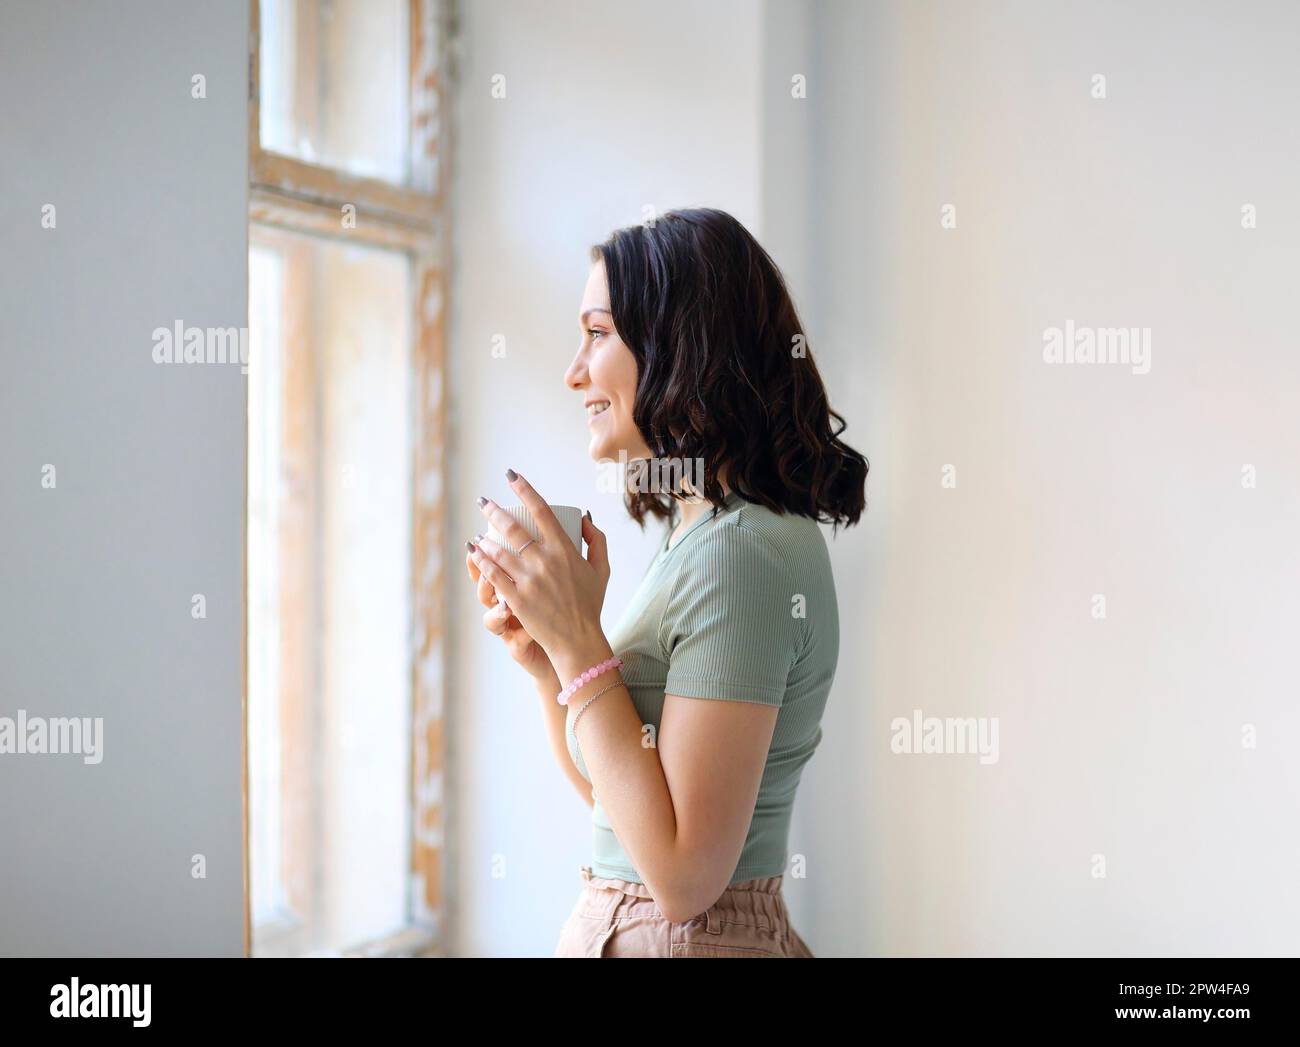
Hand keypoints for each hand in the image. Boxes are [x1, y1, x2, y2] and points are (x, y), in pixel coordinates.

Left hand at [468, 470, 609, 660]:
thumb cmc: (590, 604)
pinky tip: (473, 551)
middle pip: (513, 527)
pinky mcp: (516, 599)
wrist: (578, 640)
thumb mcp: (602, 569)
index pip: (542, 510)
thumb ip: (597, 540)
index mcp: (565, 550)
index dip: (525, 489)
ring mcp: (528, 580)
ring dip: (484, 537)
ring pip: (498, 550)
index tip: (511, 476)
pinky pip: (493, 575)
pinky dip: (480, 560)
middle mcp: (545, 561)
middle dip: (494, 510)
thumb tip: (585, 517)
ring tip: (477, 532)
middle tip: (483, 502)